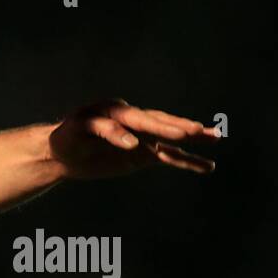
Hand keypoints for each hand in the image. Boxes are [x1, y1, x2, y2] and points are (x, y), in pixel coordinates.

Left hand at [48, 98, 219, 178]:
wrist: (61, 152)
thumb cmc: (65, 137)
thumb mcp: (76, 132)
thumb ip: (102, 132)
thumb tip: (132, 144)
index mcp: (115, 111)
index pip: (137, 119)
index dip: (153, 128)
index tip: (163, 141)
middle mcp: (132, 121)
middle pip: (159, 123)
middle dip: (178, 127)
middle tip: (199, 130)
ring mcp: (141, 137)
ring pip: (170, 137)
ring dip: (192, 138)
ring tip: (215, 137)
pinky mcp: (143, 154)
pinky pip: (169, 157)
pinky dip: (188, 161)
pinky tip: (207, 166)